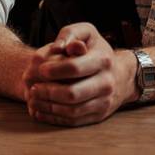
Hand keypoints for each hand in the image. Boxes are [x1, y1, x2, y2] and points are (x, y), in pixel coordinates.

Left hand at [24, 23, 138, 126]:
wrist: (121, 75)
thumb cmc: (96, 51)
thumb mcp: (87, 33)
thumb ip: (70, 34)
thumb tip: (57, 48)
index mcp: (103, 60)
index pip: (75, 67)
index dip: (54, 70)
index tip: (40, 69)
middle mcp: (106, 83)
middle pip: (73, 94)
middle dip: (48, 92)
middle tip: (33, 88)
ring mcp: (104, 102)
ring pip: (72, 111)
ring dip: (49, 107)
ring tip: (34, 100)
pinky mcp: (99, 115)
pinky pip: (74, 121)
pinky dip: (55, 118)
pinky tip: (41, 111)